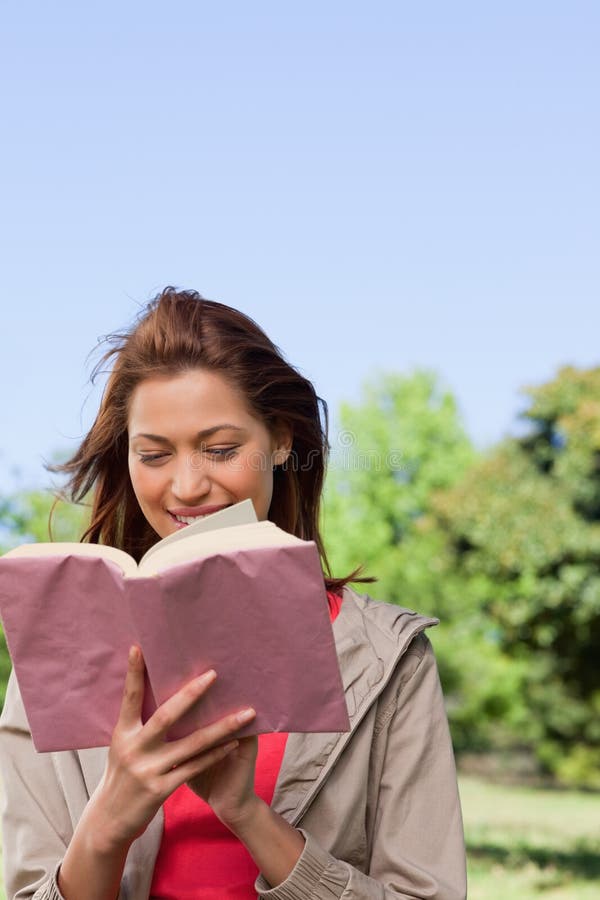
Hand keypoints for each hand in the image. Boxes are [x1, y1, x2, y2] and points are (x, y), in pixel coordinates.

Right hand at [87, 645, 255, 852]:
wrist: (109, 821)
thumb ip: (138, 724)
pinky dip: (215, 753)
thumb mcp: (122, 747)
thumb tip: (154, 693)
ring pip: (191, 743)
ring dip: (221, 727)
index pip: (130, 698)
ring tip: (246, 713)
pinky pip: (194, 766)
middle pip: (166, 716)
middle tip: (213, 674)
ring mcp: (148, 770)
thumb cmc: (121, 776)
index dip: (133, 673)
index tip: (139, 647)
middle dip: (191, 694)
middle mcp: (134, 748)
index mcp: (122, 733)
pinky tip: (234, 742)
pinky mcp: (160, 789)